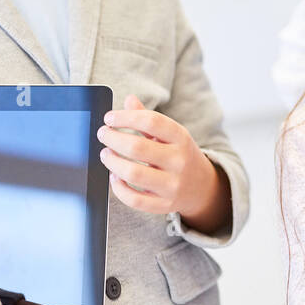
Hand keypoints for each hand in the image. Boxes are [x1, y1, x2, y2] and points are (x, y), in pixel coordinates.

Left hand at [98, 95, 228, 228]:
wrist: (201, 186)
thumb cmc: (179, 154)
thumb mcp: (170, 134)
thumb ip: (148, 118)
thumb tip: (129, 99)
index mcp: (181, 138)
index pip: (152, 122)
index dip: (126, 117)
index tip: (109, 118)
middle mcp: (179, 161)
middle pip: (138, 148)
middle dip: (113, 139)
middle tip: (102, 134)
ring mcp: (173, 185)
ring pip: (134, 174)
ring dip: (112, 162)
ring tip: (105, 154)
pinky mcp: (164, 205)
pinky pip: (135, 200)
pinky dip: (119, 189)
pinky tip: (114, 177)